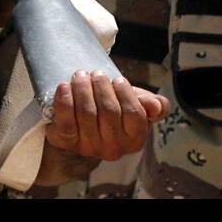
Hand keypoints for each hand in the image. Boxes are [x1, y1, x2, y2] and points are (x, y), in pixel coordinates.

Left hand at [45, 71, 169, 162]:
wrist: (81, 128)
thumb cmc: (113, 111)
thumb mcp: (136, 105)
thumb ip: (152, 104)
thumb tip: (156, 106)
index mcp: (134, 139)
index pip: (135, 115)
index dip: (126, 94)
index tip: (117, 80)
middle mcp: (114, 148)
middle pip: (109, 111)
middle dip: (101, 86)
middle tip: (96, 74)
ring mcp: (89, 147)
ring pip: (86, 113)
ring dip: (82, 88)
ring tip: (80, 76)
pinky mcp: (67, 142)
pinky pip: (66, 122)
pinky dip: (64, 101)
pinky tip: (64, 86)